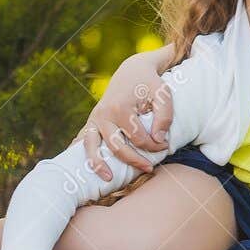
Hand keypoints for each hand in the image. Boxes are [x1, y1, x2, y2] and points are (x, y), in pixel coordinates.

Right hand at [78, 48, 171, 180]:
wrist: (132, 70)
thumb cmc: (151, 83)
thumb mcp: (163, 94)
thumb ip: (165, 116)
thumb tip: (159, 140)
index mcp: (121, 108)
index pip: (138, 138)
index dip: (154, 146)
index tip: (165, 145)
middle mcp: (103, 114)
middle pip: (116, 146)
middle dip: (134, 160)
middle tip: (149, 168)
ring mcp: (95, 117)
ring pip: (92, 145)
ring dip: (97, 164)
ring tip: (107, 178)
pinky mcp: (92, 120)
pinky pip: (84, 139)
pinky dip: (84, 152)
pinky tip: (84, 167)